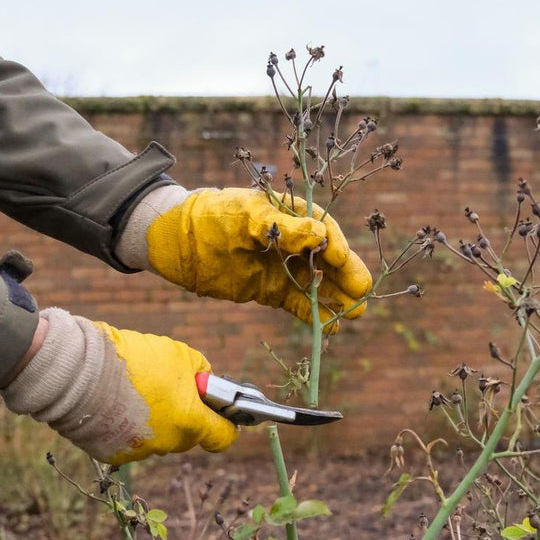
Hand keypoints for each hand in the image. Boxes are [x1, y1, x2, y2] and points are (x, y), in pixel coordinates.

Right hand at [0, 308, 237, 463]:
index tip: (223, 412)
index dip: (226, 424)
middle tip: (170, 388)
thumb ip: (201, 373)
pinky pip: (132, 441)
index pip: (222, 437)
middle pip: (188, 434)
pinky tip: (117, 403)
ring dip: (156, 420)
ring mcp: (140, 452)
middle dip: (185, 414)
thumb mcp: (180, 355)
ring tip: (136, 392)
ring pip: (159, 438)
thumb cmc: (134, 360)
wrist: (78, 372)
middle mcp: (168, 444)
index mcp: (189, 422)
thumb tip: (203, 383)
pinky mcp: (113, 455)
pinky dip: (129, 426)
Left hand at [140, 187, 372, 324]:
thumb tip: (320, 235)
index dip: (336, 246)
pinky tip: (329, 325)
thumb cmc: (211, 219)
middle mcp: (291, 241)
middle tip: (362, 293)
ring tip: (355, 313)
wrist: (177, 243)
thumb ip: (282, 228)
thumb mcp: (244, 218)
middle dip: (345, 276)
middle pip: (326, 259)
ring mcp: (281, 267)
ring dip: (335, 298)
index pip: (322, 230)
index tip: (342, 262)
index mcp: (288, 214)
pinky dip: (312, 313)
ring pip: (316, 283)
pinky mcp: (269, 289)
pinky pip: (297, 302)